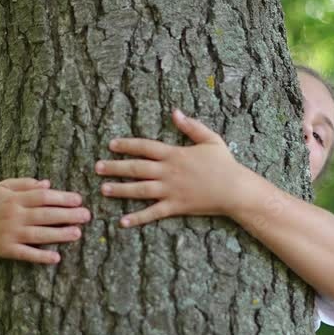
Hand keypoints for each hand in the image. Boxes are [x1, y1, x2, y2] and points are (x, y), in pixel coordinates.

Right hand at [0, 177, 90, 263]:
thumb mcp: (2, 188)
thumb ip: (24, 184)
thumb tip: (48, 184)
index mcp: (13, 198)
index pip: (43, 196)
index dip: (62, 198)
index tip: (79, 199)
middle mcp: (12, 215)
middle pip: (45, 214)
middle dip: (68, 215)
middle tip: (87, 215)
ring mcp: (9, 233)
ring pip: (39, 234)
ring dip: (60, 234)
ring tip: (78, 233)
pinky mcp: (5, 250)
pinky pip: (26, 254)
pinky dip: (41, 256)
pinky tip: (56, 257)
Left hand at [95, 108, 244, 227]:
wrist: (236, 190)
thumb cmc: (225, 164)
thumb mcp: (210, 139)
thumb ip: (191, 126)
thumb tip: (175, 112)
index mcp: (175, 154)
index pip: (145, 147)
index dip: (127, 145)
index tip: (111, 145)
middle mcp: (168, 172)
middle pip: (136, 168)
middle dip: (115, 167)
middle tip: (97, 167)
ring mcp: (171, 190)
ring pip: (140, 190)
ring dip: (120, 190)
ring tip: (103, 189)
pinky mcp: (175, 207)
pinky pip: (153, 213)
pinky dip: (138, 218)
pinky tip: (123, 222)